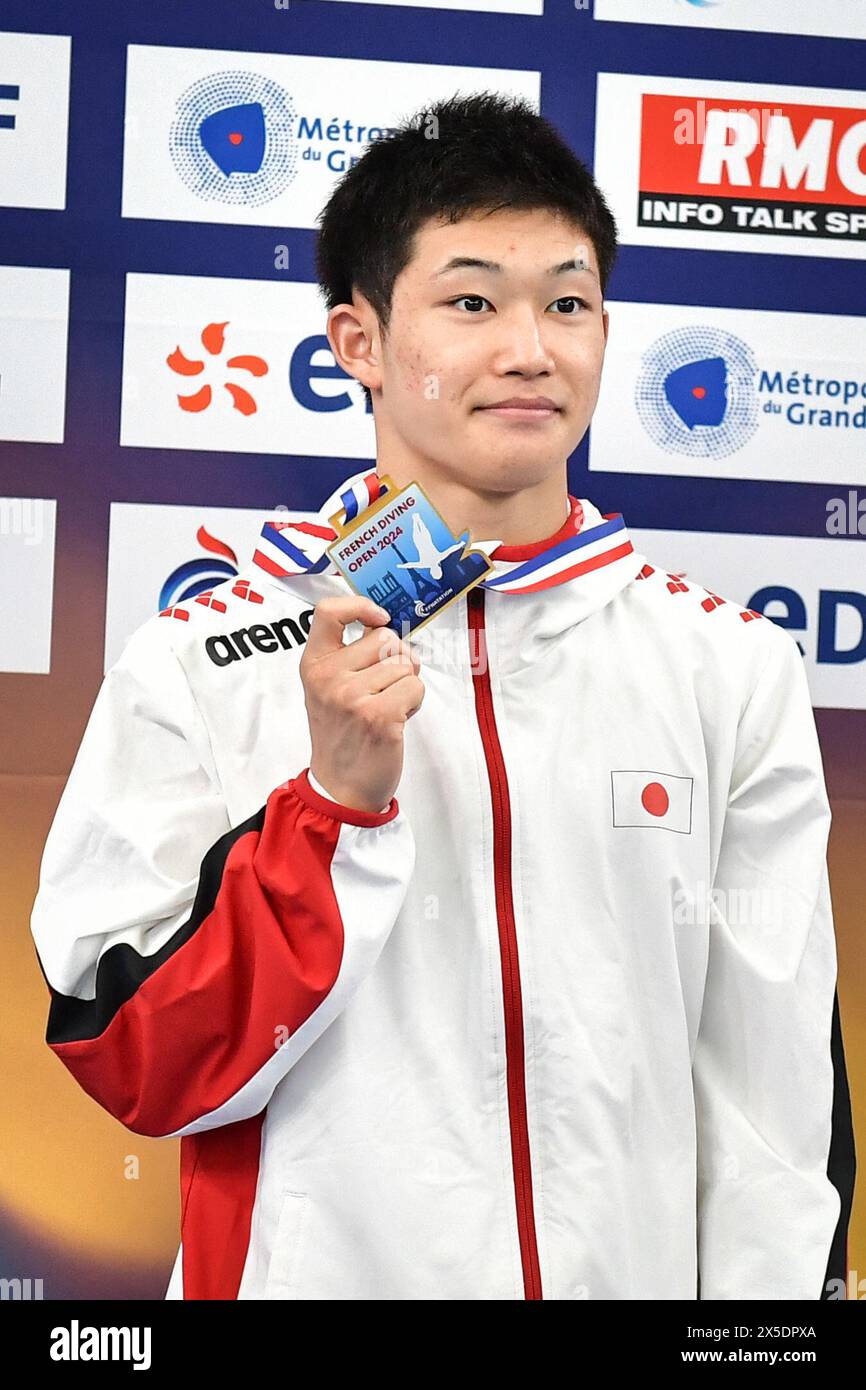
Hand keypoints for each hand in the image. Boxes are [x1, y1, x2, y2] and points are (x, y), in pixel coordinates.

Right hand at [300, 595, 423, 813]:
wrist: (341, 787)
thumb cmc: (343, 735)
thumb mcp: (330, 689)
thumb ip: (351, 656)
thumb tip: (388, 627)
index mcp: (314, 665)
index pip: (328, 612)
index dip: (360, 606)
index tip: (378, 618)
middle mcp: (329, 677)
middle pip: (386, 638)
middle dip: (396, 660)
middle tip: (384, 689)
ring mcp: (352, 697)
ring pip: (405, 664)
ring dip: (406, 684)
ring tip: (388, 707)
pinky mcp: (379, 716)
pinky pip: (415, 686)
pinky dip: (415, 702)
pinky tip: (397, 719)